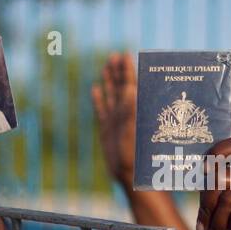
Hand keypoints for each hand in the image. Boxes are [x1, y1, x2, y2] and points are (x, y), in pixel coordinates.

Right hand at [90, 52, 136, 188]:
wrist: (127, 175)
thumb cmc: (135, 156)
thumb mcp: (132, 131)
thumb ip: (132, 110)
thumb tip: (131, 88)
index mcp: (133, 110)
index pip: (131, 84)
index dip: (129, 70)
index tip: (126, 55)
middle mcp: (125, 112)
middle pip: (121, 86)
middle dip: (119, 71)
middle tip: (115, 55)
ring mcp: (115, 120)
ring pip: (111, 95)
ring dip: (109, 80)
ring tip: (107, 65)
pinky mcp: (106, 129)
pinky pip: (101, 110)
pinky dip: (99, 99)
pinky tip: (96, 88)